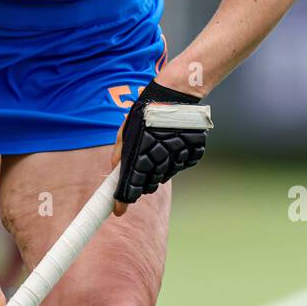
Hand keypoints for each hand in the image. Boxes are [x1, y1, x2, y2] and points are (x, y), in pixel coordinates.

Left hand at [111, 79, 205, 215]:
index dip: (122, 201)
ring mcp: (178, 158)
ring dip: (157, 170)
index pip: (130, 187)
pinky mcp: (192, 154)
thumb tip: (113, 170)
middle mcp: (161, 161)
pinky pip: (179, 166)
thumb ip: (120, 151)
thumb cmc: (146, 110)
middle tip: (139, 169)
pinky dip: (173, 161)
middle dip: (140, 184)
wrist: (175, 95)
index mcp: (140, 155)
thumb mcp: (127, 128)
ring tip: (156, 148)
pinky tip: (171, 145)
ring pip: (164, 176)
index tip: (118, 210)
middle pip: (148, 186)